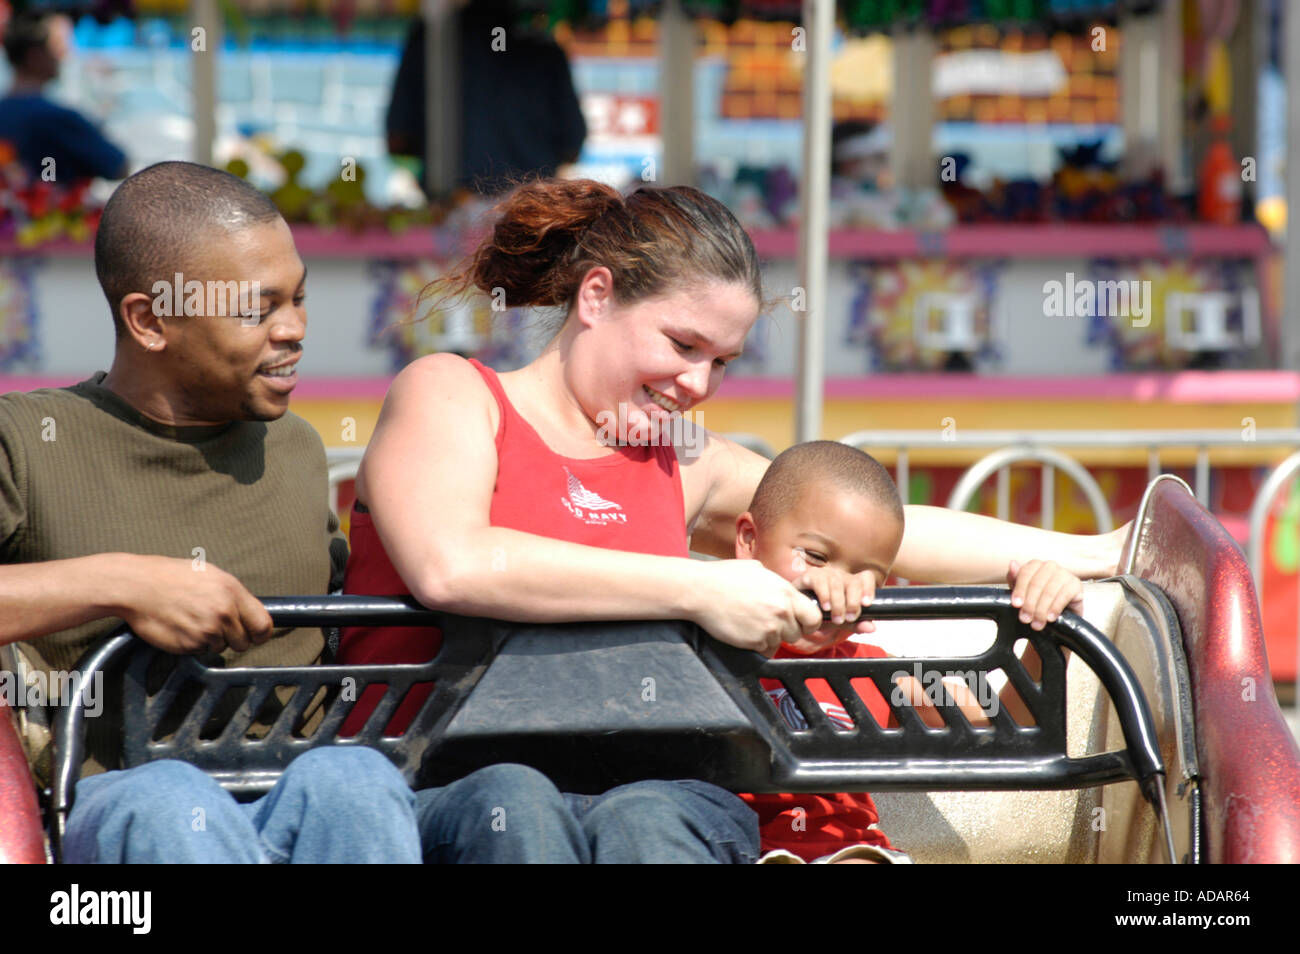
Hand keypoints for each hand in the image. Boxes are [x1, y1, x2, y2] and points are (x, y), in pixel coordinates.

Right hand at [114, 555, 273, 654]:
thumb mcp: (212, 576)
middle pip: (243, 642)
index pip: (263, 626)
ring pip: (221, 647)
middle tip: (213, 625)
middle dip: (233, 638)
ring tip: (192, 620)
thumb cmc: (173, 576)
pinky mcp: (189, 645)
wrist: (138, 586)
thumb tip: (250, 614)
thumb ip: (234, 596)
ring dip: (210, 640)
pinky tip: (181, 626)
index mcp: (233, 592)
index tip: (255, 636)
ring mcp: (206, 631)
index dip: (260, 634)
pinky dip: (192, 644)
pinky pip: (200, 651)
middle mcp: (224, 613)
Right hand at [690, 559, 823, 656]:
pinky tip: (744, 630)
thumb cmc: (725, 576)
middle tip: (767, 621)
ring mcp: (768, 628)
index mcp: (786, 593)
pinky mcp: (753, 642)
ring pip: (779, 642)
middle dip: (785, 630)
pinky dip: (755, 644)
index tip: (800, 623)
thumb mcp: (758, 569)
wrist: (700, 590)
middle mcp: (781, 612)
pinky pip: (763, 650)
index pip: (814, 617)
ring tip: (751, 622)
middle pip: (797, 633)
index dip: (808, 622)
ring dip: (769, 637)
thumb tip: (785, 590)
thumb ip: (777, 583)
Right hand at [784, 565, 877, 654]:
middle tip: (850, 618)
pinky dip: (825, 596)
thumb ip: (855, 624)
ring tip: (836, 618)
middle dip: (853, 602)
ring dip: (839, 603)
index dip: (868, 588)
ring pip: (837, 583)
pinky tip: (825, 607)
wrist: (797, 613)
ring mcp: (825, 574)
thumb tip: (872, 627)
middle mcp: (839, 576)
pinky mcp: (810, 576)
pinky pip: (820, 582)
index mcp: (850, 583)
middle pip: (853, 582)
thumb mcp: (840, 621)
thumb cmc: (820, 614)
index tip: (867, 604)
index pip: (866, 577)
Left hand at [1007, 559, 1082, 630]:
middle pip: (1036, 584)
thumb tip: (1012, 564)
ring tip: (1037, 623)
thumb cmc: (1039, 600)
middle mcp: (1050, 566)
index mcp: (1035, 565)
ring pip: (1049, 591)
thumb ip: (1015, 579)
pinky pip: (1064, 596)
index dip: (1019, 590)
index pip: (1025, 573)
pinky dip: (1055, 608)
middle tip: (1025, 619)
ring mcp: (1064, 574)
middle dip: (1029, 604)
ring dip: (1041, 610)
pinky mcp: (1076, 584)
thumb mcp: (1023, 591)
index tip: (1016, 605)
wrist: (1061, 612)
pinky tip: (1050, 618)